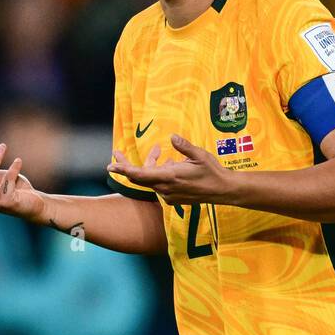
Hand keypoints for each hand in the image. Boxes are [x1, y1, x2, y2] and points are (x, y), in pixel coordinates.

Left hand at [108, 134, 233, 205]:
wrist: (223, 191)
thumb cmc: (212, 171)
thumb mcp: (200, 155)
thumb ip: (184, 146)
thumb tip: (172, 137)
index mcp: (170, 177)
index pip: (140, 174)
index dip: (124, 169)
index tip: (111, 165)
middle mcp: (166, 188)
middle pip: (138, 178)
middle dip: (127, 166)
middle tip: (117, 154)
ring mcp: (168, 195)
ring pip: (150, 180)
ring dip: (151, 165)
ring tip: (159, 152)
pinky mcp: (172, 198)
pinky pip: (158, 185)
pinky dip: (158, 173)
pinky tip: (169, 164)